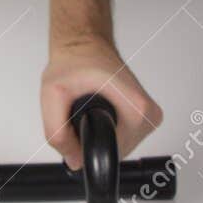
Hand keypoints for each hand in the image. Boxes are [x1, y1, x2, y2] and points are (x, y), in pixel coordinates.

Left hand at [41, 37, 162, 170]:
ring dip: (98, 133)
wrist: (86, 43)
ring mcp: (149, 116)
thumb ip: (57, 132)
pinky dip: (106, 128)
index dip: (89, 146)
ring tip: (87, 108)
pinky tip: (97, 110)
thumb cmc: (75, 60)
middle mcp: (149, 114)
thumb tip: (72, 160)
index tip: (80, 126)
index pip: (113, 151)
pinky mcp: (144, 117)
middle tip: (80, 111)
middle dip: (91, 138)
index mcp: (136, 107)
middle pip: (115, 151)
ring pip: (118, 146)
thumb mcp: (53, 94)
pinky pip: (122, 138)